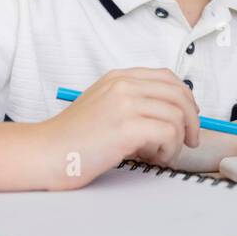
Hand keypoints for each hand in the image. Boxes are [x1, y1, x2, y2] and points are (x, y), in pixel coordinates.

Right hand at [33, 67, 200, 189]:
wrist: (45, 154)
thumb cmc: (74, 139)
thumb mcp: (105, 107)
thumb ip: (134, 103)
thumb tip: (176, 114)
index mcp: (119, 77)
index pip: (168, 78)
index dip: (186, 99)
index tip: (189, 118)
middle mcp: (123, 85)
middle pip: (179, 94)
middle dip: (192, 120)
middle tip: (190, 141)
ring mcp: (124, 103)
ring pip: (177, 116)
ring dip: (177, 140)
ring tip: (159, 154)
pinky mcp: (126, 126)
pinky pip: (168, 133)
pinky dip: (168, 149)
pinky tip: (151, 158)